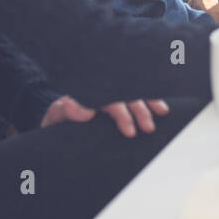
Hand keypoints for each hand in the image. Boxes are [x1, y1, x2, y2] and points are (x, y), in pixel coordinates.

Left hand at [40, 94, 169, 137]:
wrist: (55, 119)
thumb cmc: (56, 119)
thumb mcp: (55, 116)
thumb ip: (67, 111)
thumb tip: (86, 110)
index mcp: (90, 90)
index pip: (111, 98)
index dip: (123, 114)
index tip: (130, 131)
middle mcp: (103, 87)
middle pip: (127, 93)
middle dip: (141, 109)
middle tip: (149, 128)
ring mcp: (112, 90)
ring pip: (135, 91)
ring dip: (150, 101)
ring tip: (163, 112)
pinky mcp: (118, 97)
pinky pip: (136, 93)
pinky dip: (150, 97)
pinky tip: (161, 104)